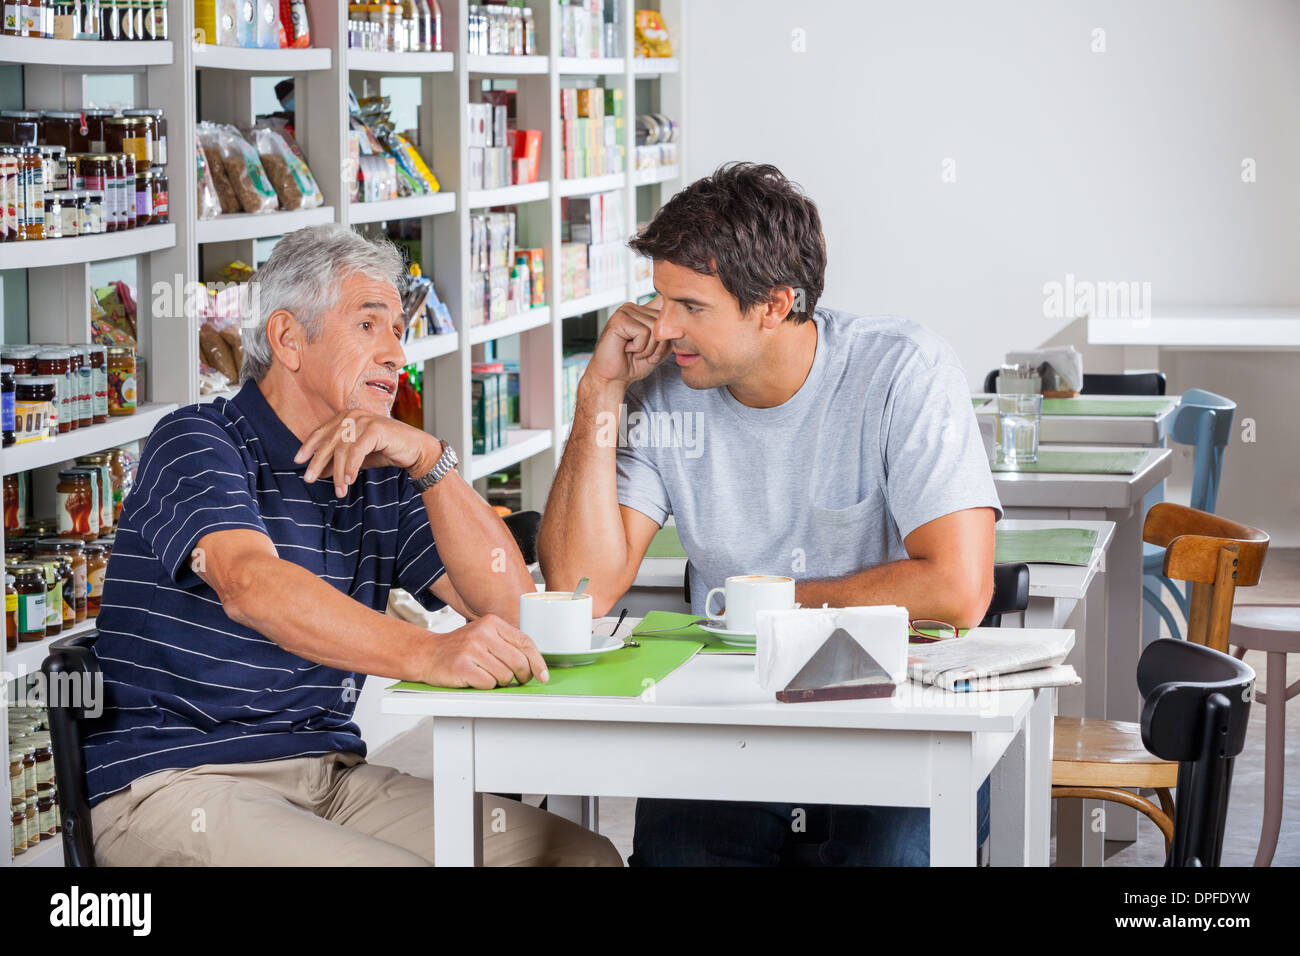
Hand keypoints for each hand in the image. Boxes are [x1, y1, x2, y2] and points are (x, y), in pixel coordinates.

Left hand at [294, 409, 442, 496]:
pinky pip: (357, 451)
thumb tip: (319, 471)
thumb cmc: (386, 451)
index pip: (321, 432)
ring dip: (339, 472)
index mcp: (346, 417)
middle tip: (309, 479)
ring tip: (339, 490)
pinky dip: (351, 467)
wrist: (415, 450)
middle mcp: (353, 415)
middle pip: (328, 441)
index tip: (298, 461)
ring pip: (342, 449)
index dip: (309, 446)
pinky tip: (350, 481)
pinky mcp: (375, 429)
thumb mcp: (357, 458)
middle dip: (317, 462)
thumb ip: (338, 461)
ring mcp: (364, 420)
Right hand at [424, 613, 548, 687]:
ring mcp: (472, 649)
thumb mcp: (484, 635)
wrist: (427, 653)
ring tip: (487, 675)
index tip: (543, 674)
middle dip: (523, 676)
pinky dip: (486, 686)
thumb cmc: (459, 648)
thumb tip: (534, 662)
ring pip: (505, 675)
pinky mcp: (462, 666)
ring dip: (500, 681)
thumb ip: (507, 643)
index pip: (525, 642)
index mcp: (492, 623)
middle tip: (518, 680)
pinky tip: (476, 678)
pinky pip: (488, 683)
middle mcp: (482, 633)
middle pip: (519, 661)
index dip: (538, 661)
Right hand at [586, 298, 671, 386]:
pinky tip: (626, 349)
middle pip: (664, 322)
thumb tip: (680, 329)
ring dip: (647, 348)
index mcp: (644, 311)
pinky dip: (638, 347)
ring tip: (634, 352)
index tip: (659, 347)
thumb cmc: (634, 364)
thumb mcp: (661, 349)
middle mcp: (635, 308)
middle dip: (658, 345)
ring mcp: (625, 311)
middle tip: (642, 353)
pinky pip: (643, 332)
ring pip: (655, 328)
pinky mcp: (619, 319)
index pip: (668, 311)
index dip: (669, 331)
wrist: (614, 378)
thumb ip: (671, 335)